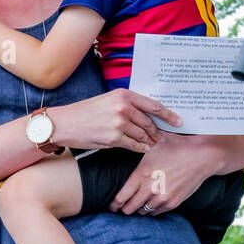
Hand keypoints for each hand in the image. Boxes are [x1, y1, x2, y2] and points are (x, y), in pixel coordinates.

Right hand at [52, 89, 179, 154]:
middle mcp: (123, 107)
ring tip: (151, 144)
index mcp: (124, 95)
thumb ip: (127, 104)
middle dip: (157, 132)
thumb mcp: (108, 101)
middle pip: (150, 123)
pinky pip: (134, 146)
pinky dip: (140, 148)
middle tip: (160, 138)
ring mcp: (119, 123)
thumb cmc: (86, 112)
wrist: (65, 123)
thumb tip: (146, 114)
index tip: (179, 122)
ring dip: (149, 142)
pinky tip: (142, 149)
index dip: (169, 115)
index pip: (153, 105)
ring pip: (143, 136)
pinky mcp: (114, 138)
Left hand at [108, 131, 220, 215]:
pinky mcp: (173, 202)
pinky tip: (150, 205)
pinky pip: (156, 212)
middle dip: (124, 209)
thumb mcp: (155, 142)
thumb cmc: (177, 146)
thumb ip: (140, 143)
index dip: (114, 204)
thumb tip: (127, 134)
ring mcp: (162, 197)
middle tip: (121, 209)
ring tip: (136, 207)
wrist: (202, 156)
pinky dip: (152, 210)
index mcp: (142, 174)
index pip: (121, 197)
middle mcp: (150, 188)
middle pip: (130, 208)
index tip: (112, 206)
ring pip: (143, 211)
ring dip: (138, 209)